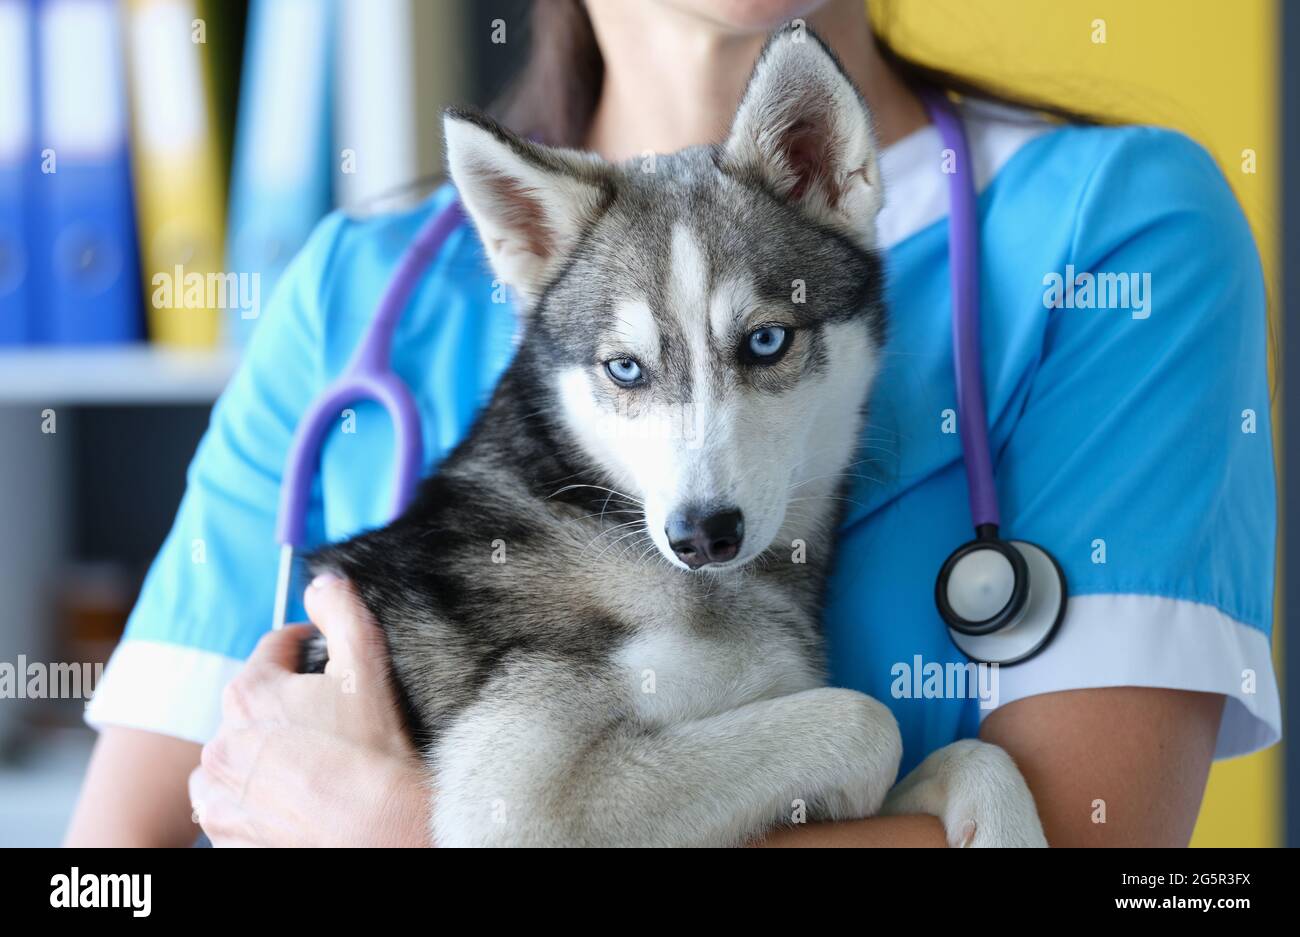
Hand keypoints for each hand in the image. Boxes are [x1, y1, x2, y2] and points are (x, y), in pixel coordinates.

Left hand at [188, 575, 429, 846]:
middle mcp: (223, 742)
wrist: (375, 829)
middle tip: (328, 713)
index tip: (327, 654)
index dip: (307, 645)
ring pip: (232, 755)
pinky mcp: (229, 833)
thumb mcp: (365, 662)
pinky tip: (286, 795)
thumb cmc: (370, 750)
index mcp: (250, 694)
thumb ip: (341, 610)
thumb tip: (323, 584)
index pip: (275, 649)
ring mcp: (222, 792)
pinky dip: (249, 796)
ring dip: (258, 750)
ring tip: (303, 758)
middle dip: (286, 700)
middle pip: (253, 703)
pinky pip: (228, 803)